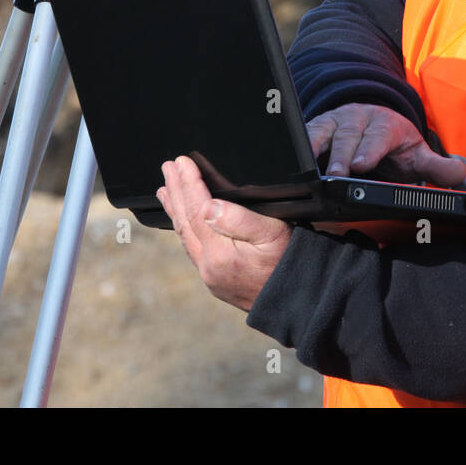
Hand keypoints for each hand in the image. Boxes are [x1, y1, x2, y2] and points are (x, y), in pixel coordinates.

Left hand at [155, 155, 290, 311]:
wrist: (299, 301)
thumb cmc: (291, 264)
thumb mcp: (272, 234)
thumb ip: (238, 219)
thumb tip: (207, 205)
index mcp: (220, 253)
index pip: (198, 209)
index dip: (188, 183)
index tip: (181, 162)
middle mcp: (209, 267)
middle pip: (185, 223)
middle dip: (175, 193)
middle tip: (167, 169)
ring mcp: (211, 277)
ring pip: (186, 238)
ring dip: (176, 211)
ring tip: (166, 192)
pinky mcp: (217, 283)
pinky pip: (194, 251)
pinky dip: (186, 231)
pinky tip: (186, 223)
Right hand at [306, 103, 465, 186]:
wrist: (374, 121)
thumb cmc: (395, 144)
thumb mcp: (417, 154)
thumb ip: (437, 167)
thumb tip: (460, 174)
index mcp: (386, 125)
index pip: (379, 136)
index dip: (369, 149)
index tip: (361, 165)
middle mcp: (359, 119)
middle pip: (348, 135)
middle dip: (341, 155)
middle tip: (337, 175)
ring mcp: (335, 122)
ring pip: (323, 132)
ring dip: (315, 148)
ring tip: (309, 169)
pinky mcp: (316, 127)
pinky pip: (305, 134)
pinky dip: (298, 146)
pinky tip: (293, 162)